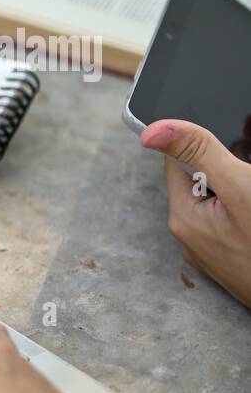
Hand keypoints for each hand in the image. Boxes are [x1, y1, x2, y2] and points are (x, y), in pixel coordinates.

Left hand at [141, 119, 250, 306]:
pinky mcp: (235, 260)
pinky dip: (247, 211)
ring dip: (241, 192)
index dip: (205, 149)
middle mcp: (191, 237)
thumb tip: (151, 131)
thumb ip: (199, 155)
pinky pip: (236, 223)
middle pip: (203, 182)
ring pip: (223, 203)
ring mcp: (214, 252)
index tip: (234, 155)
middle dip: (230, 172)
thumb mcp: (239, 188)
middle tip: (249, 183)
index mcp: (183, 217)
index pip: (178, 163)